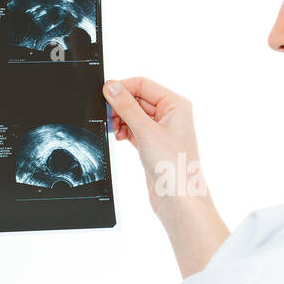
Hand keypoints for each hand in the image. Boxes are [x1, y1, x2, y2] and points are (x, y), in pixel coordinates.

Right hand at [103, 77, 210, 220]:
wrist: (178, 199)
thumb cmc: (174, 166)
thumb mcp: (146, 131)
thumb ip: (127, 107)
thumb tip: (112, 87)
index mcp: (176, 105)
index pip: (143, 84)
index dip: (123, 87)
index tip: (104, 94)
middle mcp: (171, 115)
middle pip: (137, 99)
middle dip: (120, 106)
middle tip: (107, 116)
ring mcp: (161, 131)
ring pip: (134, 115)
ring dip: (121, 120)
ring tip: (114, 130)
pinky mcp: (153, 145)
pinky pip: (134, 129)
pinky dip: (124, 131)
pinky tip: (119, 137)